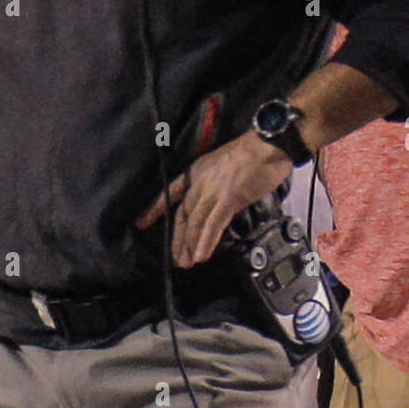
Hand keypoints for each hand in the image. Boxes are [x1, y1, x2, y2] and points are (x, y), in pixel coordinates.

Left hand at [136, 132, 290, 266]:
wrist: (267, 144)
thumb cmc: (253, 153)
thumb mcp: (224, 165)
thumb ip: (216, 184)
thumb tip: (217, 204)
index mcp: (197, 171)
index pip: (170, 192)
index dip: (155, 208)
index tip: (141, 222)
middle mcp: (200, 181)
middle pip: (184, 213)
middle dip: (179, 238)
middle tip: (176, 259)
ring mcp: (213, 190)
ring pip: (195, 222)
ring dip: (190, 245)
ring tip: (187, 263)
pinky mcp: (228, 198)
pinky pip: (213, 224)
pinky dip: (206, 242)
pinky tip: (201, 255)